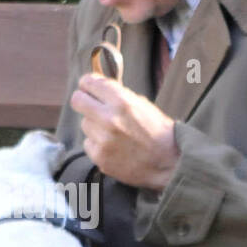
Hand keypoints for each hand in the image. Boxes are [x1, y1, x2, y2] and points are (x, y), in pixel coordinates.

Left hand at [69, 72, 178, 190]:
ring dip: (94, 125)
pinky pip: (88, 144)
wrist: (169, 163)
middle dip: (83, 100)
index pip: (88, 83)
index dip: (87, 83)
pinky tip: (113, 146)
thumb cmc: (158, 131)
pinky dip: (97, 144)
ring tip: (113, 132)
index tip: (88, 86)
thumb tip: (96, 85)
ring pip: (84, 124)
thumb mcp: (142, 104)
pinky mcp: (99, 158)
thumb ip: (118, 94)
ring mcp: (103, 140)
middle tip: (90, 104)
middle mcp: (109, 119)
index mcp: (122, 101)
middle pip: (77, 101)